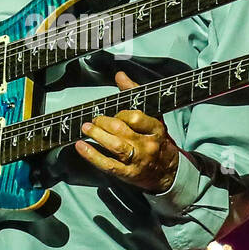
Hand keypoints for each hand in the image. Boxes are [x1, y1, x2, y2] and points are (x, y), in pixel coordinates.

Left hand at [75, 70, 179, 192]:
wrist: (166, 172)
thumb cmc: (157, 141)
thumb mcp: (152, 116)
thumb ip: (135, 94)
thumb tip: (120, 76)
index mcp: (156, 129)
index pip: (136, 117)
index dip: (120, 113)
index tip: (113, 112)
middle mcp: (147, 145)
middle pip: (122, 131)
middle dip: (103, 123)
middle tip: (94, 119)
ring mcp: (137, 161)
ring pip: (115, 147)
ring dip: (97, 135)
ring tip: (86, 128)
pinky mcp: (127, 174)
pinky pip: (107, 164)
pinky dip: (92, 155)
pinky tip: (81, 147)